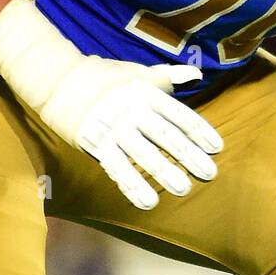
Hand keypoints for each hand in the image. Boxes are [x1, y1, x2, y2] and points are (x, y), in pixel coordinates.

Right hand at [0, 0, 222, 209]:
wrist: (59, 79)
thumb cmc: (104, 76)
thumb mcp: (138, 72)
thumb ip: (169, 76)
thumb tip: (197, 73)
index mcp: (145, 92)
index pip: (178, 114)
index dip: (199, 131)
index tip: (217, 148)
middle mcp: (132, 109)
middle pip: (165, 135)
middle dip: (188, 156)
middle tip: (209, 174)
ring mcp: (113, 127)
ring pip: (142, 153)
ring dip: (163, 173)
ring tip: (183, 189)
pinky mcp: (94, 143)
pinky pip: (116, 168)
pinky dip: (132, 186)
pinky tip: (147, 202)